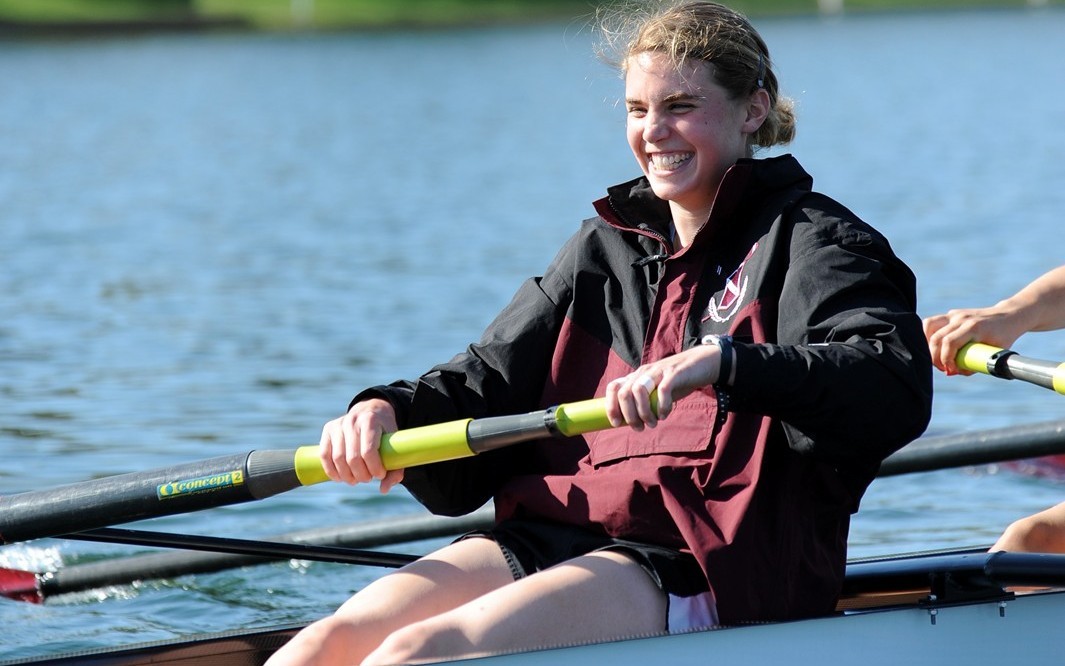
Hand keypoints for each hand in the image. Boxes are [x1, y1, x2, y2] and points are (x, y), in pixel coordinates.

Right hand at [319, 398, 404, 492]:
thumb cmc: (385, 432)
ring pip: (338, 458)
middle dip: (361, 475)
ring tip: (355, 480)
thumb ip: (396, 468)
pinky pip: (324, 455)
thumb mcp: (395, 444)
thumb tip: (384, 489)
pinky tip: (339, 478)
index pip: (369, 451)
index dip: (374, 468)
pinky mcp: (328, 430)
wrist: (372, 410)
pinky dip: (330, 470)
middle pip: (353, 458)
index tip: (380, 474)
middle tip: (368, 479)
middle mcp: (352, 421)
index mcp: (371, 421)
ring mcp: (338, 424)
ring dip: (346, 476)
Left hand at [605, 344, 722, 429]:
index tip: (617, 424)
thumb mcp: (657, 391)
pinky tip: (664, 414)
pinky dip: (662, 406)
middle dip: (629, 416)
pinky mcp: (674, 373)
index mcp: (637, 376)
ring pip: (639, 391)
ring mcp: (658, 371)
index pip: (614, 387)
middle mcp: (644, 372)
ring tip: (653, 423)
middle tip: (640, 428)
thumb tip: (632, 422)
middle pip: (624, 393)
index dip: (611, 406)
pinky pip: (663, 390)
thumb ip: (646, 402)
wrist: (703, 363)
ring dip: (644, 413)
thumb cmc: (678, 381)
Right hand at [923, 307, 1027, 375]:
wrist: (1009, 316)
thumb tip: (954, 371)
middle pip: (936, 338)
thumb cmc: (1003, 337)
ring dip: (927, 344)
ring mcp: (954, 314)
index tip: (951, 370)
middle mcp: (961, 318)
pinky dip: (927, 336)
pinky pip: (931, 323)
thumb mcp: (995, 352)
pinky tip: (934, 346)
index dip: (946, 360)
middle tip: (944, 368)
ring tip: (935, 356)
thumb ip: (975, 364)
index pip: (949, 342)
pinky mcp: (951, 314)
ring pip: (928, 326)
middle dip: (935, 358)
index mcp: (974, 327)